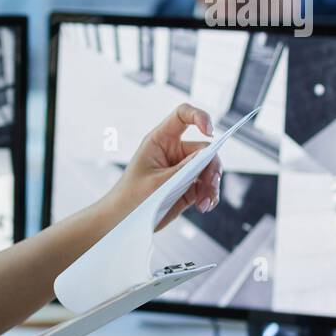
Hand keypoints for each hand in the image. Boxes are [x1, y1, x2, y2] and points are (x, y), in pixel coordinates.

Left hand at [109, 103, 222, 231]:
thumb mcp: (157, 183)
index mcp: (160, 140)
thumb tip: (208, 157)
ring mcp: (183, 168)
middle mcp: (174, 151)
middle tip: (210, 184)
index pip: (182, 116)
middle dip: (211, 166)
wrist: (123, 220)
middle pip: (204, 148)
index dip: (199, 117)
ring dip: (212, 184)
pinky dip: (210, 195)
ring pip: (210, 168)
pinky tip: (205, 206)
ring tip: (205, 203)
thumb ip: (183, 170)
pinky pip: (207, 186)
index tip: (210, 130)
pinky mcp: (189, 185)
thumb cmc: (132, 197)